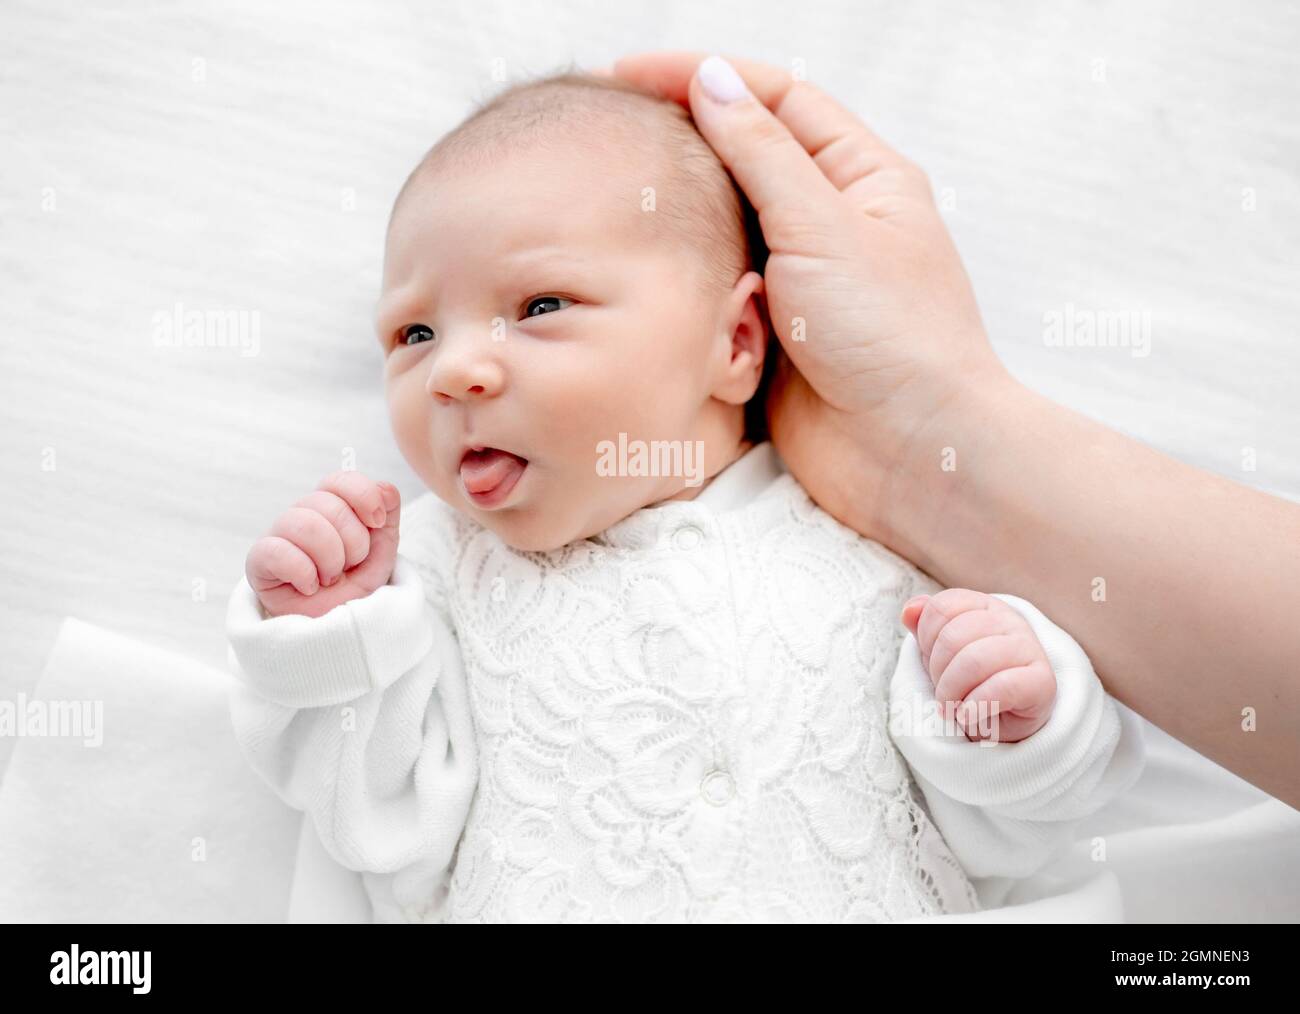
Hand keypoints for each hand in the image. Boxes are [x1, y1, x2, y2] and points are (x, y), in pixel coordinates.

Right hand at [246, 472, 400, 618]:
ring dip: (330, 558)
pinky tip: (309, 587)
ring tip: (330, 578)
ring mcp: (277, 537)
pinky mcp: (259, 562)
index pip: (338, 480)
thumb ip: (387, 515)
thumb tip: (385, 487)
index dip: (363, 496)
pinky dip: (303, 572)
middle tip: (350, 566)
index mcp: (328, 507)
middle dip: (352, 541)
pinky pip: (277, 551)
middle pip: (326, 504)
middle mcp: (300, 516)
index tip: (378, 523)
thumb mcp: (382, 551)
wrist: (338, 629)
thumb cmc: (354, 586)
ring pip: (303, 524)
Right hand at [610, 52, 1014, 541]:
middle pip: (744, 160)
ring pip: (723, 231)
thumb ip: (761, 153)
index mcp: (861, 178)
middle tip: (614, 134)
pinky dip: (691, 287)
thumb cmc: (895, 337)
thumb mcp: (824, 227)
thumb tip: (713, 82)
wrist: (911, 456)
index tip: (630, 75)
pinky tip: (654, 276)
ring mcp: (798, 283)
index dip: (707, 77)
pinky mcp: (771, 338)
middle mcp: (830, 223)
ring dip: (685, 224)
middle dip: (686, 147)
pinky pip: (716, 295)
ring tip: (624, 204)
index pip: (777, 99)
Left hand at [901, 589, 1056, 742]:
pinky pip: (1002, 687)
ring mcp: (1030, 648)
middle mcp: (1010, 621)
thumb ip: (925, 627)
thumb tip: (910, 610)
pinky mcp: (1043, 681)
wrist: (1006, 722)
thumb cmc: (971, 682)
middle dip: (937, 672)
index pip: (941, 607)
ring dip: (952, 693)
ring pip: (975, 661)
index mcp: (984, 606)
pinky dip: (976, 706)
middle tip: (942, 694)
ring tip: (952, 708)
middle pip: (954, 636)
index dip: (925, 639)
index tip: (932, 663)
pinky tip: (968, 716)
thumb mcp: (941, 653)